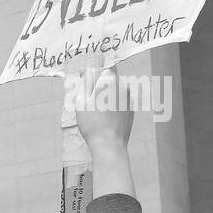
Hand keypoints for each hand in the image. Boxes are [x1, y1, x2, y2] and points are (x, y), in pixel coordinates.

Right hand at [69, 68, 136, 200]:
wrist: (109, 145)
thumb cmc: (92, 123)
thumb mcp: (81, 101)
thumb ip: (85, 83)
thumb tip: (86, 71)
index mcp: (110, 82)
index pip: (106, 67)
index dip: (97, 71)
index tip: (89, 77)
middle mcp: (123, 87)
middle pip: (110, 80)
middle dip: (100, 85)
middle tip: (88, 99)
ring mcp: (129, 99)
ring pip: (115, 92)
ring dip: (106, 96)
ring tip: (96, 111)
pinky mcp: (131, 110)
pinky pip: (120, 102)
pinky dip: (112, 106)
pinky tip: (105, 118)